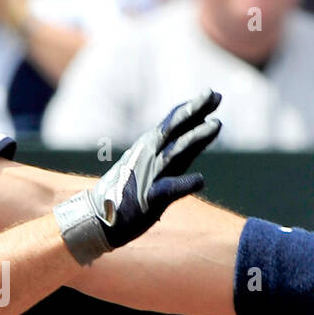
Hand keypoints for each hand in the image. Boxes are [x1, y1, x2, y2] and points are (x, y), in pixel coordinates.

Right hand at [54, 89, 221, 265]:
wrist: (97, 220)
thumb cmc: (125, 194)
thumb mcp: (150, 168)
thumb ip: (175, 153)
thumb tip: (199, 135)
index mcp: (148, 150)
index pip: (172, 125)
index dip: (192, 109)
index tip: (213, 96)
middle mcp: (148, 158)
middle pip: (174, 130)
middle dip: (193, 111)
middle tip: (214, 94)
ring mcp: (148, 177)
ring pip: (175, 153)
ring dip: (195, 138)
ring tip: (216, 124)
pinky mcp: (148, 200)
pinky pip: (168, 190)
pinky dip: (184, 183)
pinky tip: (200, 180)